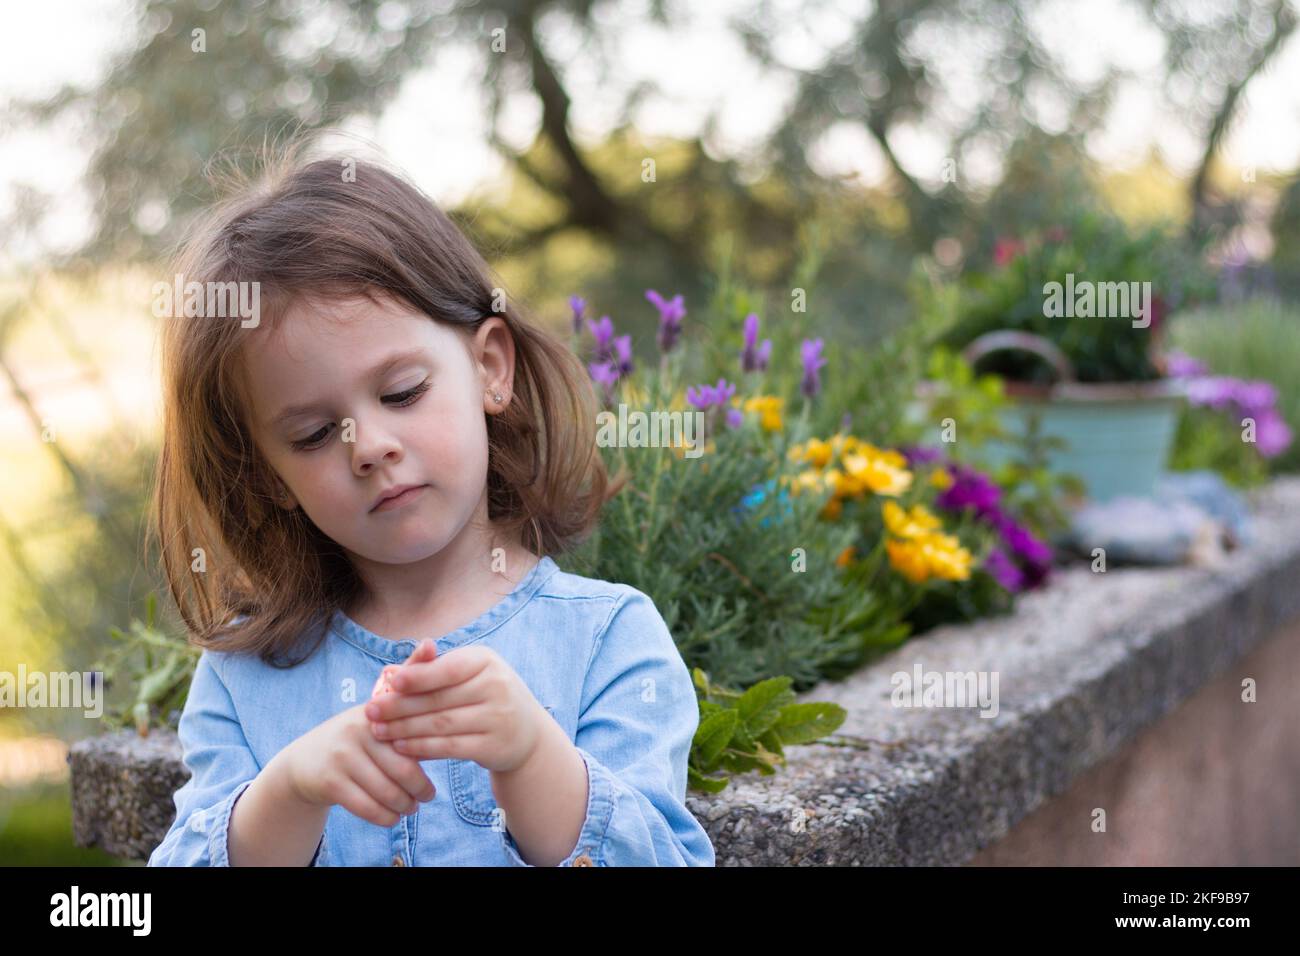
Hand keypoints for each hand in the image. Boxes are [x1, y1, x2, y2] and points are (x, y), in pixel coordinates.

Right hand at [277, 702, 437, 827]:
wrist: (303, 761)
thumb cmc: (354, 743)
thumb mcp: (376, 725)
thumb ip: (408, 726)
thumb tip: (452, 738)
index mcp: (377, 712)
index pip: (415, 734)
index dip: (433, 753)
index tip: (438, 769)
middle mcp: (358, 729)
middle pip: (404, 769)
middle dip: (421, 789)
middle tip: (427, 796)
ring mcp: (342, 755)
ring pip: (387, 792)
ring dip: (405, 807)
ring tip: (410, 807)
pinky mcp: (330, 781)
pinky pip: (368, 807)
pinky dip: (385, 818)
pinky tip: (392, 817)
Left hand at [364, 638, 548, 773]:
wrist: (526, 733)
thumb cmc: (486, 696)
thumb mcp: (469, 674)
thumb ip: (433, 671)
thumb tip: (391, 672)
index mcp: (487, 661)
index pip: (447, 669)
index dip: (417, 676)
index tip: (389, 682)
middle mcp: (496, 686)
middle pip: (439, 699)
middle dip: (400, 706)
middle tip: (370, 711)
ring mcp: (498, 718)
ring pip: (441, 725)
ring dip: (405, 729)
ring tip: (379, 730)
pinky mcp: (494, 746)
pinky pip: (450, 747)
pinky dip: (423, 747)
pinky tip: (401, 746)